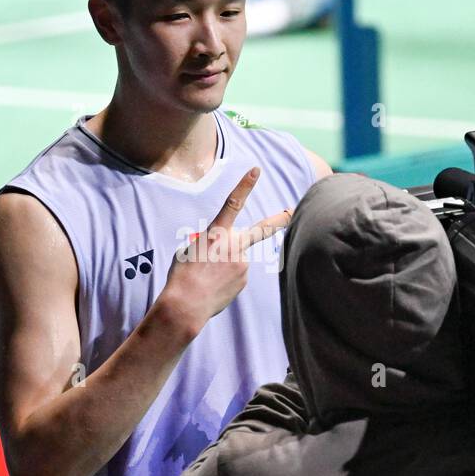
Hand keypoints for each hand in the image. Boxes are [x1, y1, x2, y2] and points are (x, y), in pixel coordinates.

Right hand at [160, 167, 291, 331]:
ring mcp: (242, 263)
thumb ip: (210, 243)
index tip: (256, 170)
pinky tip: (213, 286)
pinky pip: (236, 274)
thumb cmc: (182, 275)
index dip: (244, 185)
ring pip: (237, 258)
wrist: (186, 305)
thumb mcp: (190, 250)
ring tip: (208, 277)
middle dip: (279, 219)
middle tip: (291, 210)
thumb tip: (224, 250)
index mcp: (215, 233)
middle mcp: (233, 245)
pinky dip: (225, 278)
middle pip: (261, 230)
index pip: (232, 203)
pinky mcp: (244, 279)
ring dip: (225, 264)